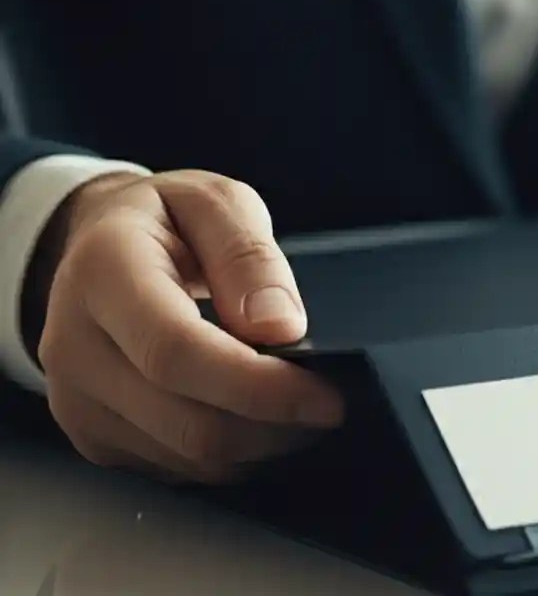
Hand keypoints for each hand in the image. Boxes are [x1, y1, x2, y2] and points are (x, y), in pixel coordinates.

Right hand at [31, 170, 344, 482]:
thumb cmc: (166, 219)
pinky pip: (176, 468)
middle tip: (330, 404)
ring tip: (300, 406)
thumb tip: (279, 327)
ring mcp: (76, 400)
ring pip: (188, 457)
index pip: (178, 353)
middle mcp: (74, 345)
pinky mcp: (92, 436)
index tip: (325, 396)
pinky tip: (257, 417)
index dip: (259, 386)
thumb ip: (249, 256)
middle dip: (276, 426)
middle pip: (187, 422)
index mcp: (103, 273)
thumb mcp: (217, 203)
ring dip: (260, 444)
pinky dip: (231, 454)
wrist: (96, 245)